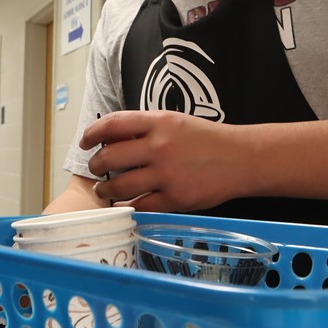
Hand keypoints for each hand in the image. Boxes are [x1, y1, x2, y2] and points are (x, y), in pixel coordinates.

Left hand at [79, 110, 250, 211]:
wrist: (242, 159)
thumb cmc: (207, 139)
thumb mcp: (175, 121)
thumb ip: (144, 128)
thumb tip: (109, 139)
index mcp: (159, 122)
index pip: (112, 124)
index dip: (92, 133)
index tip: (85, 142)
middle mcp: (160, 146)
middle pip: (109, 157)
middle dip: (95, 165)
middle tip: (96, 169)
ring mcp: (167, 175)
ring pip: (120, 186)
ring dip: (106, 189)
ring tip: (105, 189)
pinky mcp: (175, 199)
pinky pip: (140, 206)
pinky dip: (128, 206)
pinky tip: (124, 204)